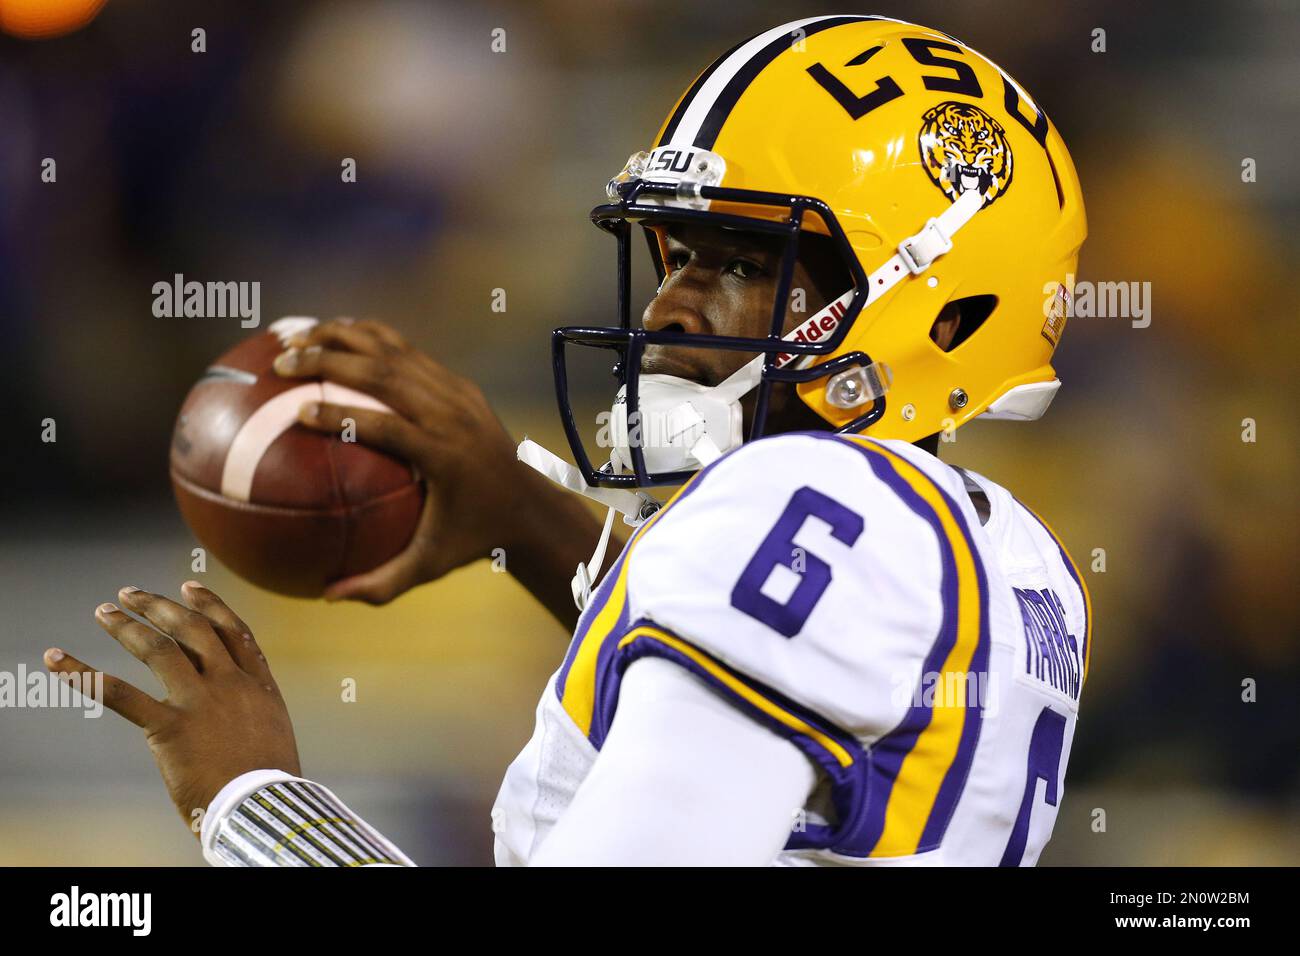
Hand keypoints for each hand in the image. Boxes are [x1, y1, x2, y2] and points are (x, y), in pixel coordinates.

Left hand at [44, 582, 300, 835]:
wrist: (264, 807)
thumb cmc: (268, 783)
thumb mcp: (273, 734)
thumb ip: (251, 712)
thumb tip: (233, 711)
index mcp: (258, 686)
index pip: (233, 632)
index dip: (210, 605)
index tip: (188, 586)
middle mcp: (230, 684)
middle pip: (193, 630)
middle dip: (160, 606)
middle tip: (131, 594)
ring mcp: (201, 701)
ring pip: (160, 649)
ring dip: (128, 626)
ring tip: (104, 613)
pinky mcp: (171, 726)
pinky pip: (120, 694)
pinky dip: (85, 675)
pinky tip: (58, 661)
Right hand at [273, 318, 534, 603]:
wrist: (531, 506)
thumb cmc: (473, 540)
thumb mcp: (431, 566)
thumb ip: (382, 583)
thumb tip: (327, 595)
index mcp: (444, 457)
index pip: (388, 427)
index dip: (343, 415)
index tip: (299, 412)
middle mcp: (452, 417)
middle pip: (385, 375)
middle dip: (329, 360)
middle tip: (281, 361)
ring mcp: (458, 394)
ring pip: (395, 351)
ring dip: (342, 337)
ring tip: (293, 334)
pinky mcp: (460, 384)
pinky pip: (409, 352)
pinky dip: (369, 339)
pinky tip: (330, 336)